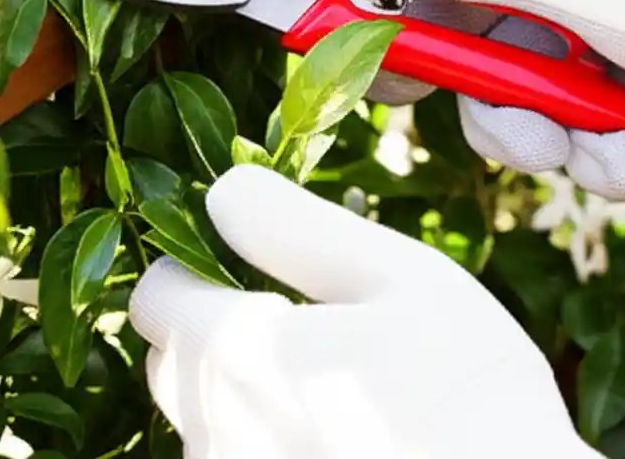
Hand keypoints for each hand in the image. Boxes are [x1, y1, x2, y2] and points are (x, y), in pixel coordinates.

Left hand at [129, 165, 602, 458]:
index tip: (256, 266)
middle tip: (311, 326)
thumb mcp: (398, 279)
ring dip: (249, 394)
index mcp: (232, 357)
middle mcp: (211, 434)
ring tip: (341, 392)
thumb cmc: (470, 394)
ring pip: (209, 420)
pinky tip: (345, 439)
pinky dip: (272, 442)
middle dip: (219, 331)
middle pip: (172, 361)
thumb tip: (223, 190)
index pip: (153, 294)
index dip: (195, 266)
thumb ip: (293, 227)